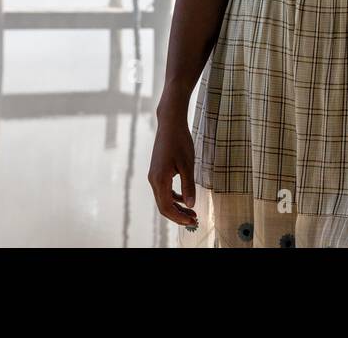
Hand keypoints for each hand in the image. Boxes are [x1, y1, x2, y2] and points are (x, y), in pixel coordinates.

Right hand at [147, 110, 198, 228]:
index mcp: (160, 179)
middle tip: (194, 220)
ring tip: (191, 212)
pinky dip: (173, 197)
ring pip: (163, 199)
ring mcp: (154, 176)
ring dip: (176, 207)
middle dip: (178, 215)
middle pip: (163, 206)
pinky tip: (184, 199)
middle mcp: (153, 180)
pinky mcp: (157, 172)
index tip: (192, 221)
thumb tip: (190, 205)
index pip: (167, 207)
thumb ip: (188, 186)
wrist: (170, 124)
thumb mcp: (188, 165)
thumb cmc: (180, 142)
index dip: (179, 217)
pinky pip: (164, 190)